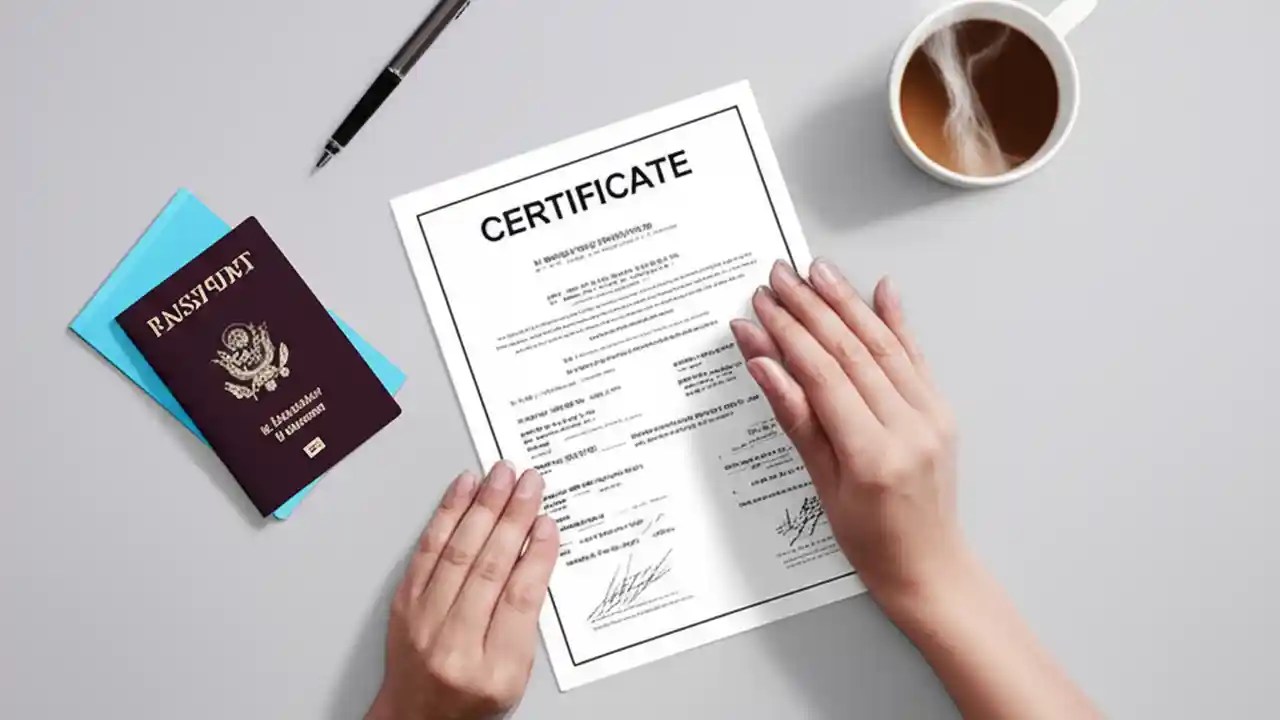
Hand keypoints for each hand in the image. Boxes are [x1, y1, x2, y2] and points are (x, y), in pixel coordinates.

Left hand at [368, 462, 559, 719]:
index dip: (536, 556)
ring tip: (501, 475)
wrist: (415, 715)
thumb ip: (524, 619)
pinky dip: (447, 515)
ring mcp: (423, 622)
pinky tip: (463, 490)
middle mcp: (453, 645)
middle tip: (530, 483)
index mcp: (492, 669)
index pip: (519, 600)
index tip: (549, 524)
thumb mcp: (514, 672)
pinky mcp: (404, 602)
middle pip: (489, 568)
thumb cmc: (472, 696)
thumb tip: (535, 552)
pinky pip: (427, 549)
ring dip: (483, 506)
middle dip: (513, 517)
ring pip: (458, 552)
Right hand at [731, 260, 962, 616]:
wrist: (929, 567)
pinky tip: (881, 290)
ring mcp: (931, 416)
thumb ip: (796, 419)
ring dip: (846, 302)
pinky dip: (896, 320)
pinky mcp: (942, 410)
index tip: (760, 307)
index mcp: (873, 454)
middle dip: (810, 308)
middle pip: (851, 351)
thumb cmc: (871, 541)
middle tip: (778, 277)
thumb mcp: (821, 485)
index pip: (823, 376)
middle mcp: (909, 428)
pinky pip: (915, 356)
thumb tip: (764, 366)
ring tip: (816, 271)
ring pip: (882, 345)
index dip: (787, 335)